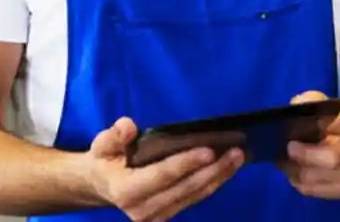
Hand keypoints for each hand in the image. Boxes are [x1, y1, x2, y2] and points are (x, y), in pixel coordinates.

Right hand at [85, 117, 243, 221]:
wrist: (102, 186)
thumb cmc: (105, 160)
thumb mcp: (102, 144)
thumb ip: (114, 136)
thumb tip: (128, 126)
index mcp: (125, 191)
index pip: (162, 175)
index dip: (186, 163)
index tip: (209, 150)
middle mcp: (143, 211)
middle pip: (185, 188)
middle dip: (213, 170)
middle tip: (236, 151)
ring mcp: (157, 218)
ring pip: (195, 195)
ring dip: (219, 177)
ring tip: (238, 157)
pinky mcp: (168, 217)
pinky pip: (195, 198)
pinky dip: (213, 183)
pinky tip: (227, 168)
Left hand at [282, 91, 339, 198]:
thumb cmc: (330, 121)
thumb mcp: (321, 104)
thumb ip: (309, 101)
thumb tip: (295, 107)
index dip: (319, 126)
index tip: (304, 124)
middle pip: (331, 159)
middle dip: (305, 155)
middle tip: (288, 147)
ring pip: (320, 178)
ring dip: (297, 171)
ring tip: (285, 161)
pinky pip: (316, 191)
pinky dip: (301, 184)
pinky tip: (294, 174)